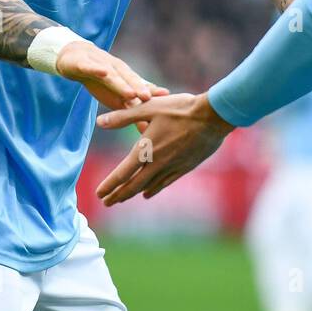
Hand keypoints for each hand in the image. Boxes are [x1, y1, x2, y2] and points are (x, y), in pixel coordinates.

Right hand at [55, 41, 166, 130]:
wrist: (75, 58)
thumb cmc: (100, 80)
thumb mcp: (116, 95)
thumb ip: (132, 108)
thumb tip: (148, 129)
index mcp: (125, 79)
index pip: (141, 88)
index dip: (154, 96)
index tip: (169, 105)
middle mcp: (117, 71)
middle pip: (130, 81)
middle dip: (140, 90)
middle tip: (150, 99)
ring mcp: (101, 66)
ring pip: (112, 75)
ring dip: (122, 83)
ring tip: (131, 93)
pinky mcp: (84, 64)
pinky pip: (90, 67)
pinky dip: (97, 69)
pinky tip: (103, 72)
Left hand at [94, 92, 233, 204]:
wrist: (212, 117)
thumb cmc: (179, 109)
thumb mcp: (148, 108)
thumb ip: (123, 116)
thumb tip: (100, 121)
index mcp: (146, 149)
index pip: (122, 173)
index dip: (109, 185)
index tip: (99, 194)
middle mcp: (157, 163)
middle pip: (133, 185)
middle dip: (118, 195)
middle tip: (106, 202)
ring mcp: (172, 167)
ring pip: (148, 186)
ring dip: (133, 194)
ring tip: (122, 199)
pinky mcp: (184, 167)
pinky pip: (165, 183)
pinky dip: (153, 190)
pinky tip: (148, 194)